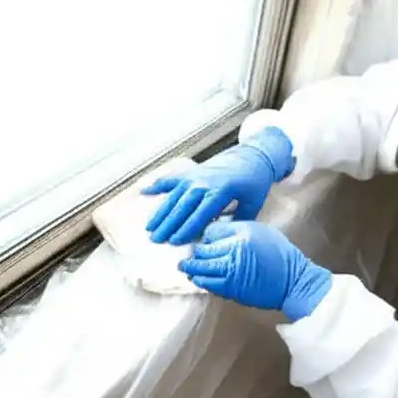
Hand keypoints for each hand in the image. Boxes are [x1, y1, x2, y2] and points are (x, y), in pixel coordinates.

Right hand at [143, 127, 294, 244]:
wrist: (253, 156)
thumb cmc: (254, 183)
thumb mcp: (252, 204)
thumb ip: (238, 222)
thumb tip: (223, 240)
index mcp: (220, 192)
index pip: (200, 214)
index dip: (187, 229)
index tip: (176, 242)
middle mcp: (204, 183)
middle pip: (182, 207)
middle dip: (168, 225)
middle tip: (156, 240)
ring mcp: (194, 176)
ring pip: (173, 197)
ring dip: (160, 213)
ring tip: (149, 228)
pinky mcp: (190, 172)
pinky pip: (171, 180)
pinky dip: (157, 185)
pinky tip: (143, 192)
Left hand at [179, 222, 332, 320]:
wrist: (293, 281)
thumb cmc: (279, 254)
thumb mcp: (260, 231)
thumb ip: (236, 229)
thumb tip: (212, 233)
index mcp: (242, 233)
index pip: (211, 231)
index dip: (204, 235)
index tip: (202, 238)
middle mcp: (234, 250)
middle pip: (202, 249)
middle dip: (194, 251)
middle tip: (188, 252)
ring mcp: (230, 271)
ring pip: (200, 268)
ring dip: (190, 267)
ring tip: (185, 266)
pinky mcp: (230, 289)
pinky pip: (207, 283)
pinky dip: (199, 279)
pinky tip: (196, 277)